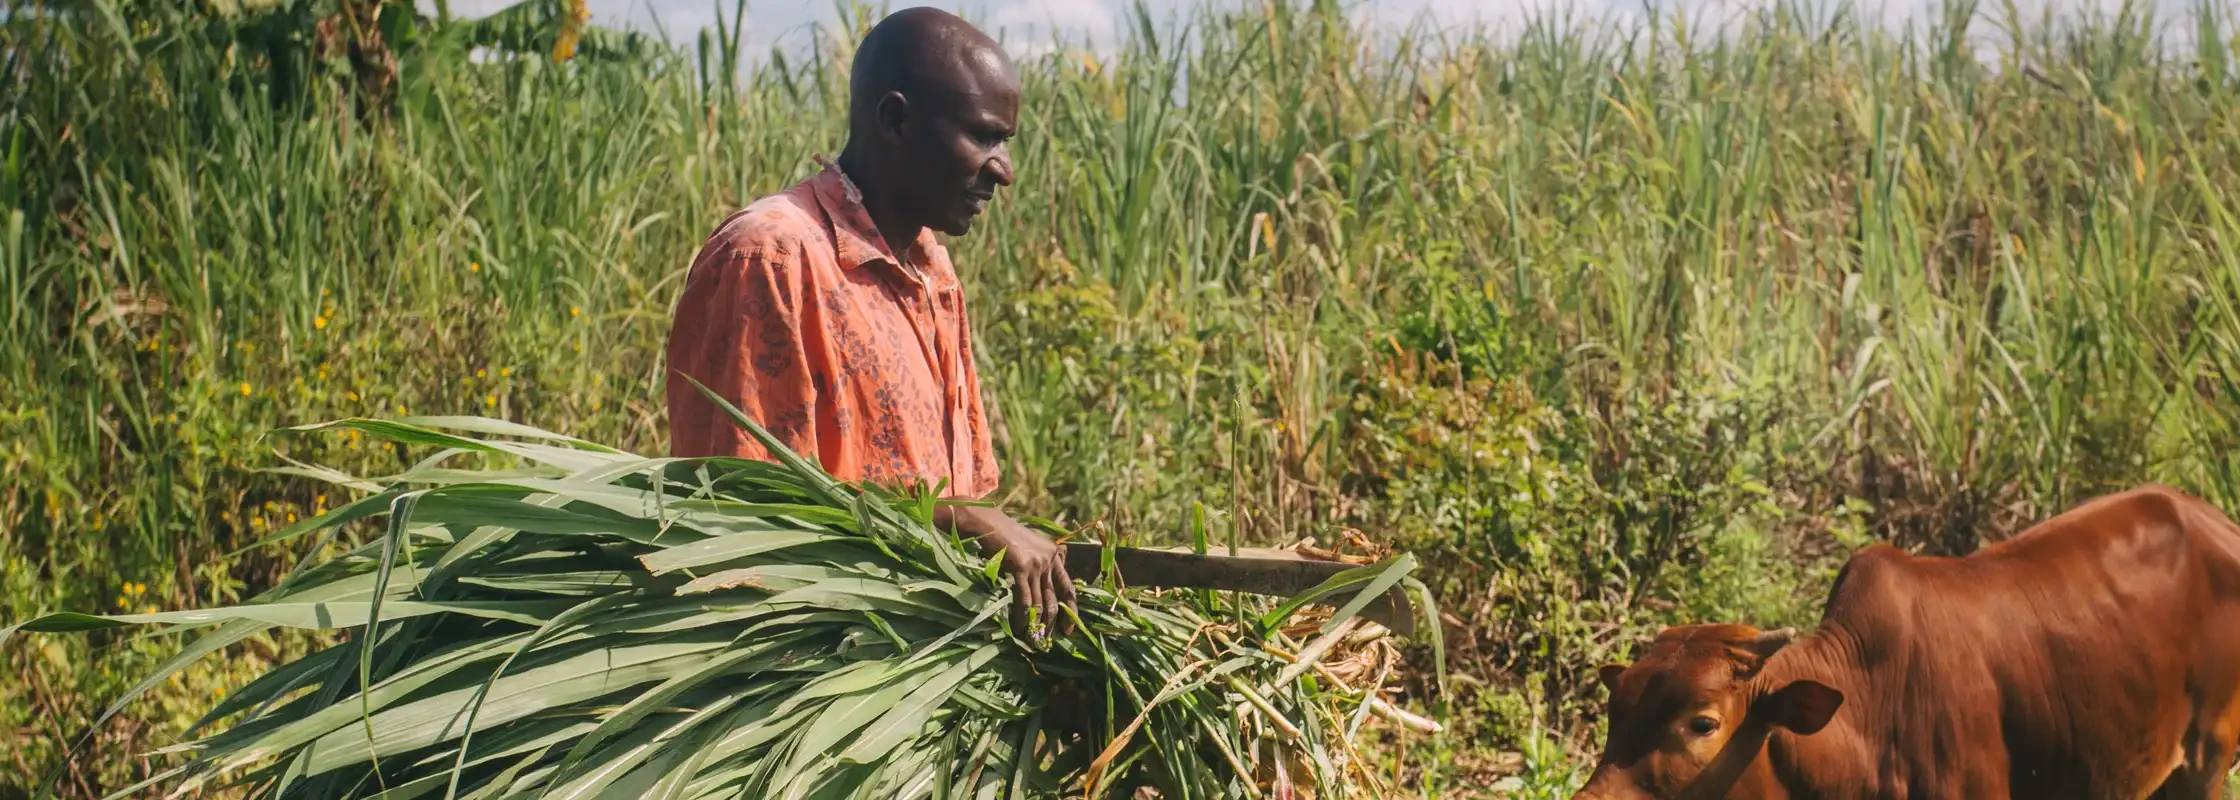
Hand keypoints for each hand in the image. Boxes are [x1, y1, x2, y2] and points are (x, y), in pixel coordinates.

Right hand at [936, 505, 1077, 637]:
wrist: (986, 522)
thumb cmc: (1004, 535)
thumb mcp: (1031, 545)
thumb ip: (1041, 562)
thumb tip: (1045, 587)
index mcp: (1054, 555)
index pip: (1068, 587)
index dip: (1071, 609)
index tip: (1070, 628)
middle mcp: (1048, 559)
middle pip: (1054, 599)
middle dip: (1052, 623)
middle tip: (1048, 640)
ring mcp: (1035, 564)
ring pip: (1039, 603)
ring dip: (1036, 625)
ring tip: (1032, 639)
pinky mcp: (1020, 568)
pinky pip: (1024, 600)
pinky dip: (1022, 618)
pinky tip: (1019, 629)